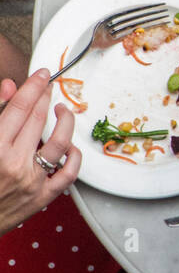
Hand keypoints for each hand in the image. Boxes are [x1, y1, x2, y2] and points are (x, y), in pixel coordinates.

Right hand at [0, 69, 80, 236]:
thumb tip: (9, 85)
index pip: (19, 108)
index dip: (33, 86)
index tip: (41, 74)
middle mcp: (14, 164)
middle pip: (38, 120)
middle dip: (46, 97)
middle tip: (49, 85)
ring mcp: (31, 182)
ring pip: (59, 143)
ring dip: (65, 121)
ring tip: (62, 110)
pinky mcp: (41, 198)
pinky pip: (68, 175)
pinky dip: (74, 157)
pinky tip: (70, 145)